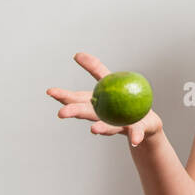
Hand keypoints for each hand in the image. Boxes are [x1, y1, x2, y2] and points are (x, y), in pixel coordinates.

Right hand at [47, 52, 162, 146]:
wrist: (145, 124)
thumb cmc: (123, 100)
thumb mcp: (110, 80)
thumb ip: (95, 68)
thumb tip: (76, 54)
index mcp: (96, 103)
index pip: (77, 98)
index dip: (63, 95)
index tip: (49, 92)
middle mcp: (103, 116)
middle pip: (87, 113)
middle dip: (75, 113)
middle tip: (61, 113)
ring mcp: (117, 124)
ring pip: (108, 126)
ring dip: (101, 128)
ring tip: (94, 129)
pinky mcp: (135, 129)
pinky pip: (136, 132)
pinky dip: (135, 135)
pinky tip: (134, 139)